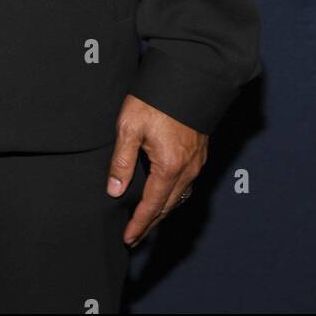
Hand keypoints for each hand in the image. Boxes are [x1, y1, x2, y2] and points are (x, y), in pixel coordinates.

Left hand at [106, 94, 206, 247]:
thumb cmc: (156, 99)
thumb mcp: (130, 127)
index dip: (139, 224)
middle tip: (135, 237)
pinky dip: (174, 196)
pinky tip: (165, 194)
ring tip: (147, 220)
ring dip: (162, 211)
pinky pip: (187, 184)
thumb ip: (122, 161)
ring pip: (179, 197)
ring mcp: (197, 162)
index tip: (128, 238)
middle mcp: (188, 169)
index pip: (152, 205)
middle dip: (151, 224)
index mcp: (169, 167)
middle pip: (168, 206)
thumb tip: (114, 190)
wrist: (189, 76)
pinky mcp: (200, 152)